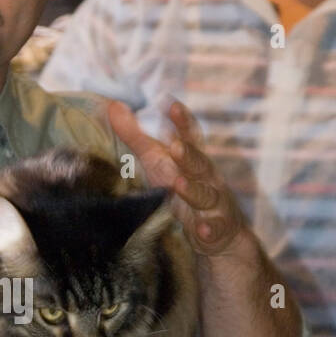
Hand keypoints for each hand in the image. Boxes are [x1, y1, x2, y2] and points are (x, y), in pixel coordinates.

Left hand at [106, 99, 246, 256]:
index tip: (171, 104)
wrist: (222, 232)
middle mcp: (206, 177)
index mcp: (193, 158)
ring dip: (193, 190)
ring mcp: (214, 203)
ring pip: (205, 195)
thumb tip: (113, 105)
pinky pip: (215, 228)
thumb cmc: (184, 186)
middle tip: (175, 146)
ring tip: (178, 183)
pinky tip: (202, 230)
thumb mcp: (158, 161)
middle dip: (188, 155)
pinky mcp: (217, 228)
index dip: (182, 121)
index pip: (189, 136)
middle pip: (199, 163)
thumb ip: (136, 136)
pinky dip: (208, 229)